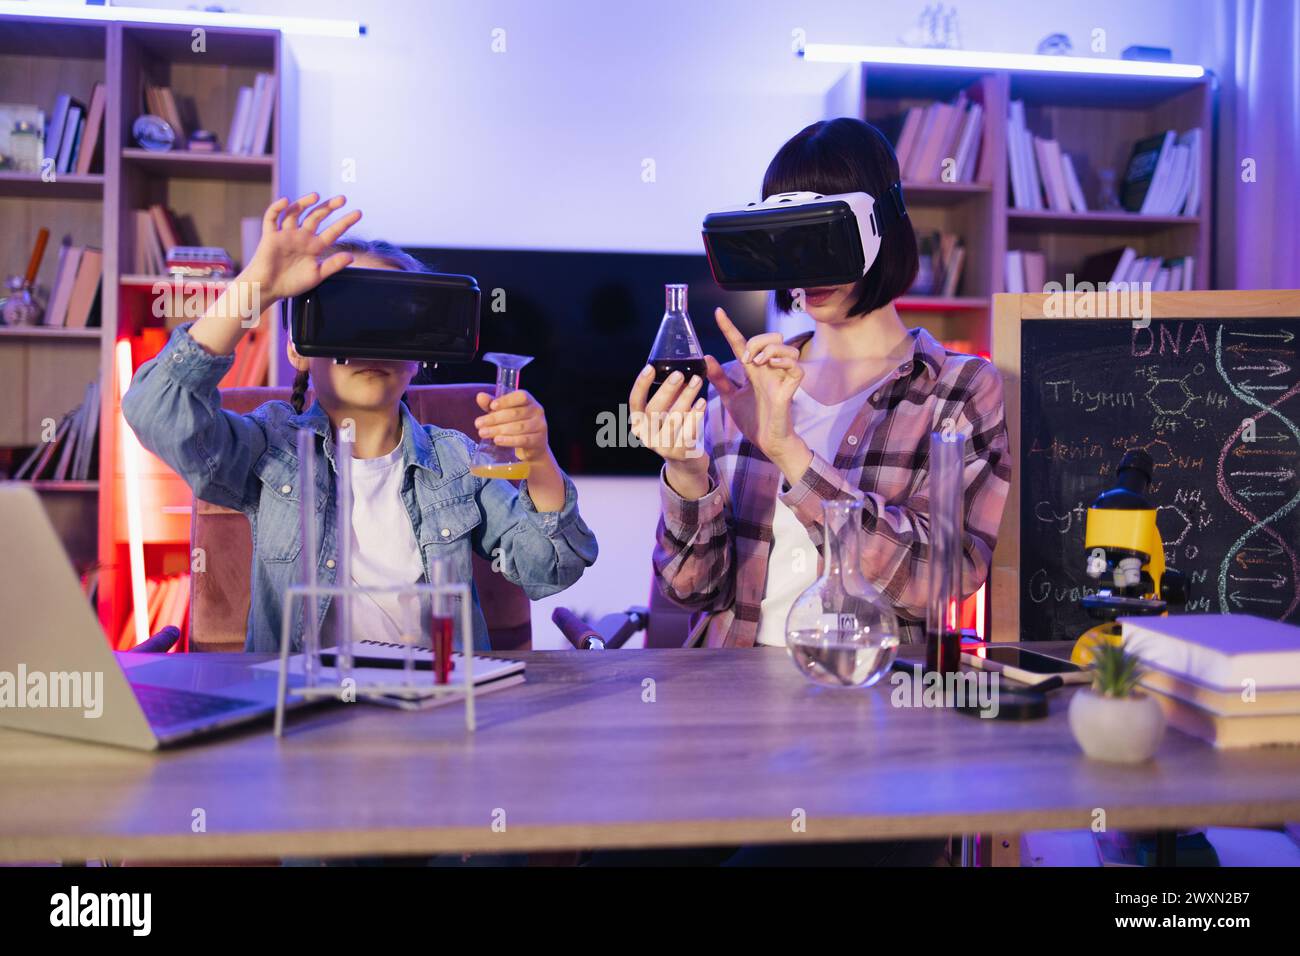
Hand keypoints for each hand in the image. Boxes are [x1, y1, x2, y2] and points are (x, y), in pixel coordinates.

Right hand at [242, 193, 361, 303]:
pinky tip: (286, 200)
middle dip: (328, 207)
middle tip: (342, 199)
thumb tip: (351, 256)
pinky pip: (272, 218)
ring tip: (316, 196)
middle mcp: (301, 237)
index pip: (333, 231)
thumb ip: (333, 265)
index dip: (345, 222)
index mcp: (314, 246)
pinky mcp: (270, 235)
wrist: (269, 289)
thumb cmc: (292, 283)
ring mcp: (286, 234)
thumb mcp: (316, 275)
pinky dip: (277, 207)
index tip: (358, 213)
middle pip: (316, 217)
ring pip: (295, 213)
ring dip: (304, 202)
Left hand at [474, 390, 552, 463]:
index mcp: (529, 401)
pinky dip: (509, 440)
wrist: (532, 448)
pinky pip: (523, 440)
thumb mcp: (503, 413)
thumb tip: (480, 396)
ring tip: (483, 433)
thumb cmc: (516, 425)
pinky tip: (497, 440)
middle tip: (478, 424)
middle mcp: (537, 411)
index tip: (491, 406)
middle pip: (516, 413)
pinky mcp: (539, 441)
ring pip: (518, 427)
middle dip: (495, 418)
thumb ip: (492, 404)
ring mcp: (540, 426)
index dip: (506, 400)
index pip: (521, 396)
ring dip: (498, 430)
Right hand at [627, 364, 707, 469]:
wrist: (686, 462)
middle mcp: (646, 437)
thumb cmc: (677, 430)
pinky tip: (702, 402)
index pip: (635, 402)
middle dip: (667, 389)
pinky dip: (696, 415)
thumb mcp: (668, 413)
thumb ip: (671, 395)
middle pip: (653, 410)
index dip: (641, 385)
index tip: (650, 368)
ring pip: (673, 419)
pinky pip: (688, 431)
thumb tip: (683, 370)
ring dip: (686, 398)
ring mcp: (662, 447)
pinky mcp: (679, 454)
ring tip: (697, 382)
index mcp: (640, 424)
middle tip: (680, 374)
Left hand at [706, 307, 808, 474]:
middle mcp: (769, 370)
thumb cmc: (753, 420)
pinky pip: (796, 366)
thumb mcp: (730, 398)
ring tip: (756, 364)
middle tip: (745, 359)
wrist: (767, 442)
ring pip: (786, 346)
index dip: (729, 327)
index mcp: (753, 370)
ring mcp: (781, 377)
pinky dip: (783, 361)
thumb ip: (720, 379)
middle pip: (770, 337)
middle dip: (756, 341)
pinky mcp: (791, 388)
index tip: (717, 313)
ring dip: (769, 349)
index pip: (742, 342)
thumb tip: (706, 358)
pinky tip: (771, 366)